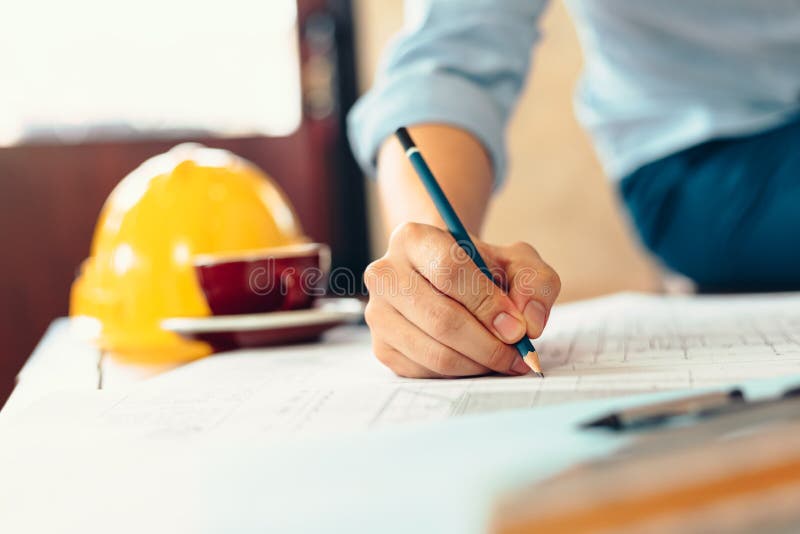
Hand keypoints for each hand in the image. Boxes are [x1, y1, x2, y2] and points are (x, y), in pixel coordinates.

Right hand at [363, 222, 560, 377]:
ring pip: (435, 353)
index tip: (518, 328)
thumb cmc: (480, 269)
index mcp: (413, 238)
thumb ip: (535, 282)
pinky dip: (460, 374)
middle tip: (518, 355)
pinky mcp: (381, 347)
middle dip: (489, 345)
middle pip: (441, 319)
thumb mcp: (515, 261)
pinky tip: (477, 361)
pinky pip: (426, 372)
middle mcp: (384, 274)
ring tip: (503, 359)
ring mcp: (378, 314)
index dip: (488, 304)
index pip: (449, 271)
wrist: (444, 279)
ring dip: (479, 364)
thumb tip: (530, 322)